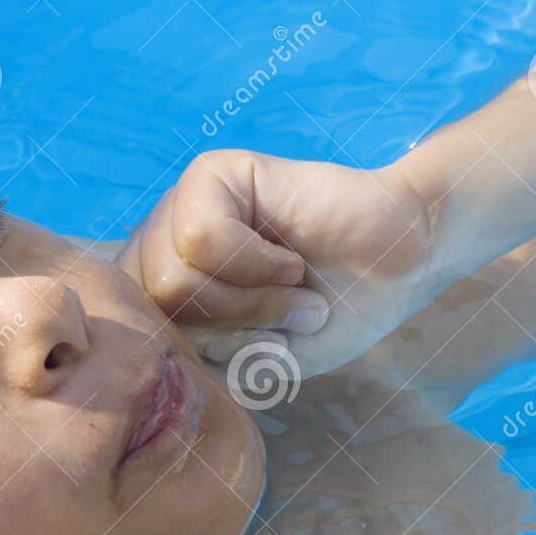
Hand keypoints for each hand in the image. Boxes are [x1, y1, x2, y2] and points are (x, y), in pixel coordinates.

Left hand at [118, 149, 436, 376]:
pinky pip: (203, 237)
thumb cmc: (331, 312)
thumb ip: (205, 357)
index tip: (254, 352)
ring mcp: (185, 208)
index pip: (137, 336)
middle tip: (288, 318)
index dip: (196, 356)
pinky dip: (256, 264)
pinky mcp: (214, 174)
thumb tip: (168, 338)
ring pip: (174, 277)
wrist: (398, 263)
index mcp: (165, 291)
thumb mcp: (261, 360)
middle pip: (153, 310)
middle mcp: (164, 246)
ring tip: (295, 289)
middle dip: (228, 328)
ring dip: (248, 300)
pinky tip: (291, 259)